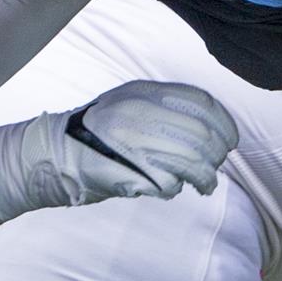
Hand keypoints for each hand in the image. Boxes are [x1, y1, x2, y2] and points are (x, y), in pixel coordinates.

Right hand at [0, 79, 239, 222]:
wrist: (50, 154)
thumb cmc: (98, 134)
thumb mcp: (131, 105)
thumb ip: (166, 110)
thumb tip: (212, 129)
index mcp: (145, 92)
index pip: (201, 102)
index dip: (223, 123)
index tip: (231, 140)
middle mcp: (140, 113)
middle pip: (201, 135)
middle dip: (216, 155)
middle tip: (214, 167)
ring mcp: (132, 142)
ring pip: (190, 161)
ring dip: (204, 177)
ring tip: (204, 185)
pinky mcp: (125, 170)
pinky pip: (167, 183)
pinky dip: (174, 188)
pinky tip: (169, 188)